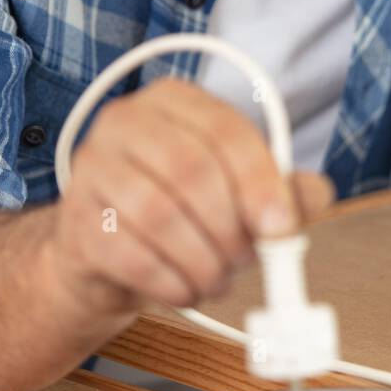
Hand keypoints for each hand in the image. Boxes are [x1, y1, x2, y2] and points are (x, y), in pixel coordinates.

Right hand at [47, 77, 334, 315]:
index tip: (282, 229)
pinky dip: (172, 283)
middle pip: (192, 171)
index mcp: (174, 101)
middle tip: (247, 260)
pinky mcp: (76, 223)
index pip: (226, 131)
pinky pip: (133, 257)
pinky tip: (185, 289)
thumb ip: (283, 190)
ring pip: (160, 215)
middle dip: (231, 227)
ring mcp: (92, 169)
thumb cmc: (180, 211)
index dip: (261, 183)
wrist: (104, 252)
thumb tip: (314, 196)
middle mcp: (125, 122)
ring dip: (203, 261)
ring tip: (217, 278)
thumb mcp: (237, 192)